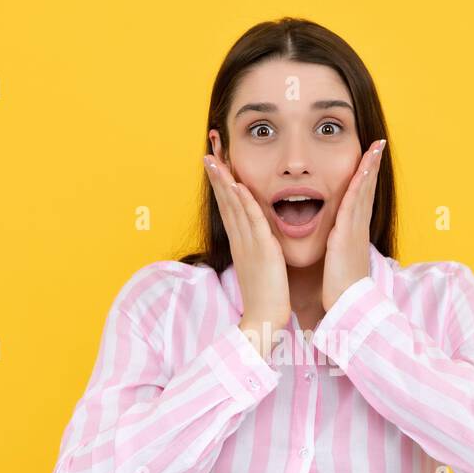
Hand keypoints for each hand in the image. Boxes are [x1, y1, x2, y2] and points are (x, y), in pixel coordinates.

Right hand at [202, 143, 289, 356]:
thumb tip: (260, 242)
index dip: (221, 186)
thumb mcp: (260, 268)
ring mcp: (249, 244)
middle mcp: (241, 240)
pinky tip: (237, 185)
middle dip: (217, 176)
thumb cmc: (266, 297)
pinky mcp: (261, 250)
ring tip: (214, 160)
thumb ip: (259, 252)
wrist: (264, 319)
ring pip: (234, 207)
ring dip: (224, 181)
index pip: (229, 208)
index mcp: (241, 244)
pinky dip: (243, 202)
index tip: (215, 166)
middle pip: (226, 202)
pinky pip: (251, 221)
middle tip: (208, 153)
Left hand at [322, 139, 385, 312]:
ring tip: (376, 146)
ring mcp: (355, 228)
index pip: (360, 198)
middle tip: (379, 143)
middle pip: (367, 189)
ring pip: (363, 191)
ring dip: (370, 167)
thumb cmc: (340, 287)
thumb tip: (334, 242)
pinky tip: (363, 167)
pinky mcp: (348, 233)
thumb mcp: (338, 261)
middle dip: (372, 165)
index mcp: (353, 232)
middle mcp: (357, 226)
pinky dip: (360, 183)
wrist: (346, 304)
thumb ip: (336, 247)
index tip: (370, 159)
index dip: (366, 178)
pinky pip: (354, 202)